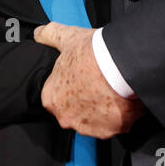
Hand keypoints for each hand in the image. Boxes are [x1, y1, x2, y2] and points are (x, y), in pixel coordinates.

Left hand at [33, 22, 145, 137]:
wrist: (121, 65)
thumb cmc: (92, 55)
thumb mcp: (67, 37)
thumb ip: (49, 35)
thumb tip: (39, 34)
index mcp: (51, 99)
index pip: (57, 95)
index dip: (71, 84)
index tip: (83, 76)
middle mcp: (66, 118)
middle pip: (76, 110)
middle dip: (87, 99)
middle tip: (99, 82)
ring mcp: (89, 127)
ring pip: (96, 119)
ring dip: (103, 107)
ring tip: (113, 89)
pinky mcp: (111, 131)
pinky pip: (115, 124)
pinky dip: (120, 114)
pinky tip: (124, 98)